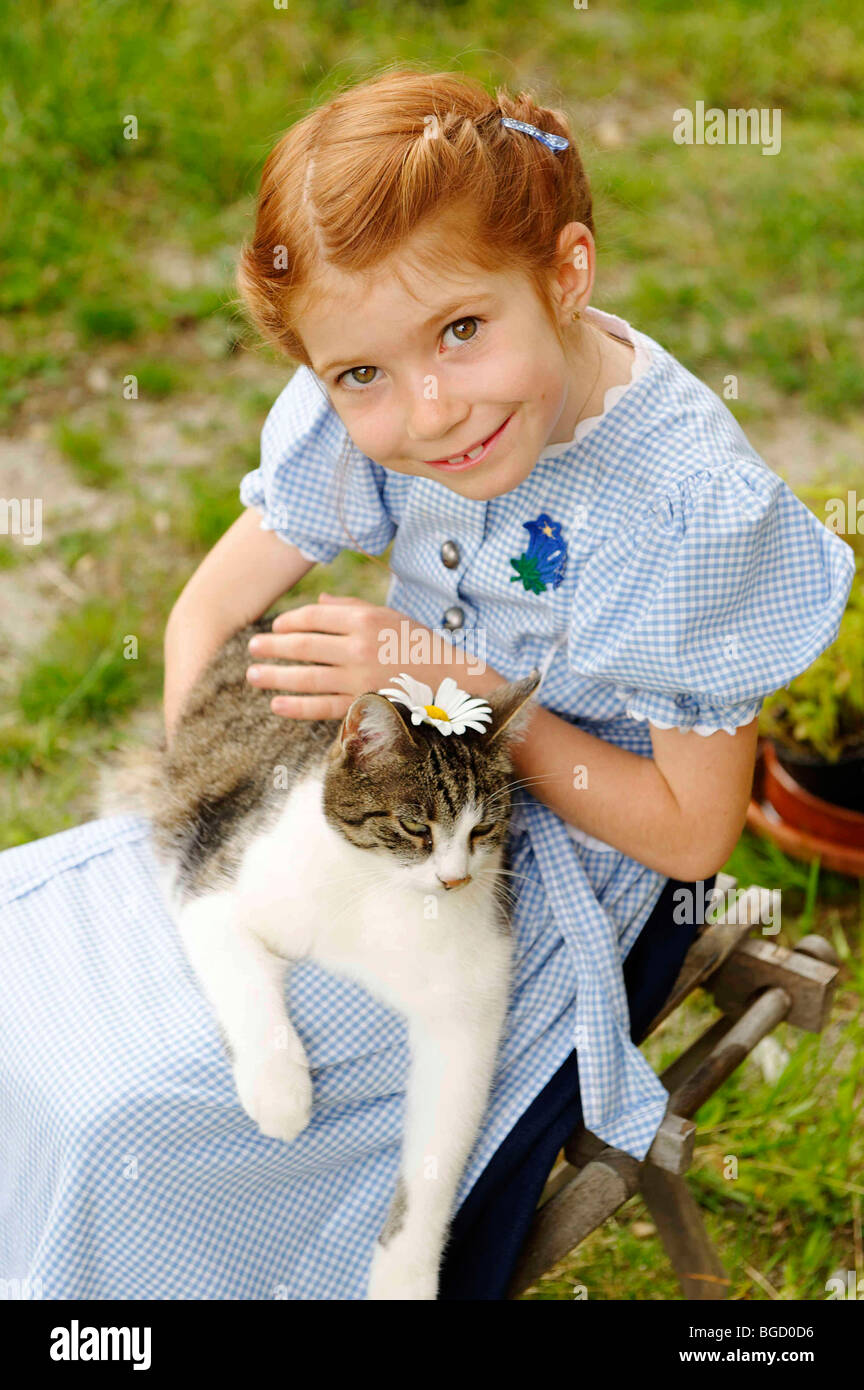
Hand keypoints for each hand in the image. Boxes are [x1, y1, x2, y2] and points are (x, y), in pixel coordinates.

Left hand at [245, 593, 435, 720]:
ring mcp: (360, 679)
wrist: (452, 682)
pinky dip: (297, 707)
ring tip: (253, 676)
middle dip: (273, 647)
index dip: (289, 621)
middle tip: (252, 647)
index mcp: (366, 620)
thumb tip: (317, 600)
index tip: (275, 626)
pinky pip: (322, 707)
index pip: (315, 617)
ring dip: (276, 676)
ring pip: (307, 677)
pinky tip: (277, 705)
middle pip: (304, 646)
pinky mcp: (363, 705)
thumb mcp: (390, 615)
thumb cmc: (418, 645)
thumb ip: (352, 607)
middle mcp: (359, 647)